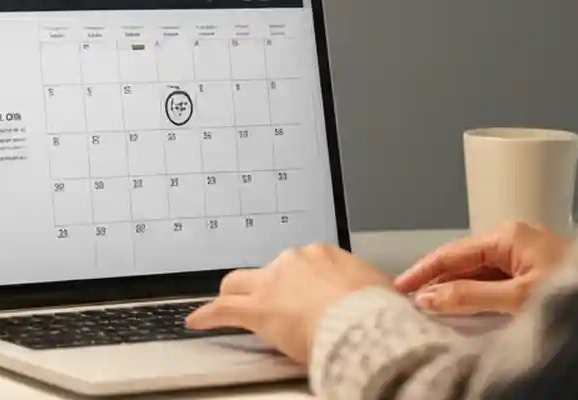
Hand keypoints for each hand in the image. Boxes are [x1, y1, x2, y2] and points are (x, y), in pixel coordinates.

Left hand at [185, 243, 391, 364]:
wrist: (363, 320)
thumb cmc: (375, 310)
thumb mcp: (379, 290)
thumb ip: (369, 289)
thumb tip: (381, 296)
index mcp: (322, 255)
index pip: (301, 265)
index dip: (299, 283)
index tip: (303, 295)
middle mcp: (293, 261)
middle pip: (266, 271)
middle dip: (263, 284)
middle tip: (266, 301)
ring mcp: (272, 283)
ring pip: (239, 284)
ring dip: (233, 295)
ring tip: (224, 306)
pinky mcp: (257, 309)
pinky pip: (223, 310)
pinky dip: (207, 316)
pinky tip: (196, 321)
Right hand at [394, 221, 568, 314]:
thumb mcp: (518, 297)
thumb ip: (470, 296)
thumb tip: (430, 297)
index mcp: (509, 235)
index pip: (452, 252)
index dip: (423, 270)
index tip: (400, 286)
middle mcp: (515, 239)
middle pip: (464, 261)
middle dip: (437, 281)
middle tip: (409, 301)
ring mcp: (526, 255)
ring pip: (479, 272)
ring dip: (456, 290)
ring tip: (430, 308)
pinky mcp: (535, 271)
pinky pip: (496, 280)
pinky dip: (477, 294)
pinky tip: (464, 308)